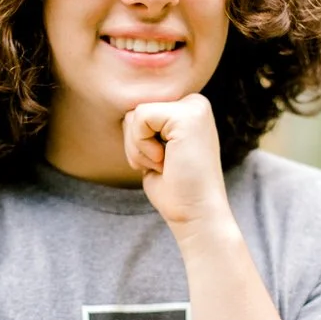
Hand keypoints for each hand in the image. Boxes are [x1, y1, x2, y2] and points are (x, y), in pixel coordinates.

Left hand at [124, 93, 231, 235]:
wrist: (196, 215)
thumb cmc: (175, 192)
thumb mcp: (155, 151)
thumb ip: (145, 128)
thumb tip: (124, 112)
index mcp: (189, 110)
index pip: (141, 113)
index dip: (139, 143)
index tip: (163, 164)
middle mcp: (195, 103)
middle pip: (135, 110)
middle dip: (136, 144)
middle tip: (162, 167)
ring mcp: (194, 107)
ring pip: (134, 114)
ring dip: (138, 149)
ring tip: (164, 166)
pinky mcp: (186, 115)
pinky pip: (140, 117)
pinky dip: (142, 146)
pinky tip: (164, 161)